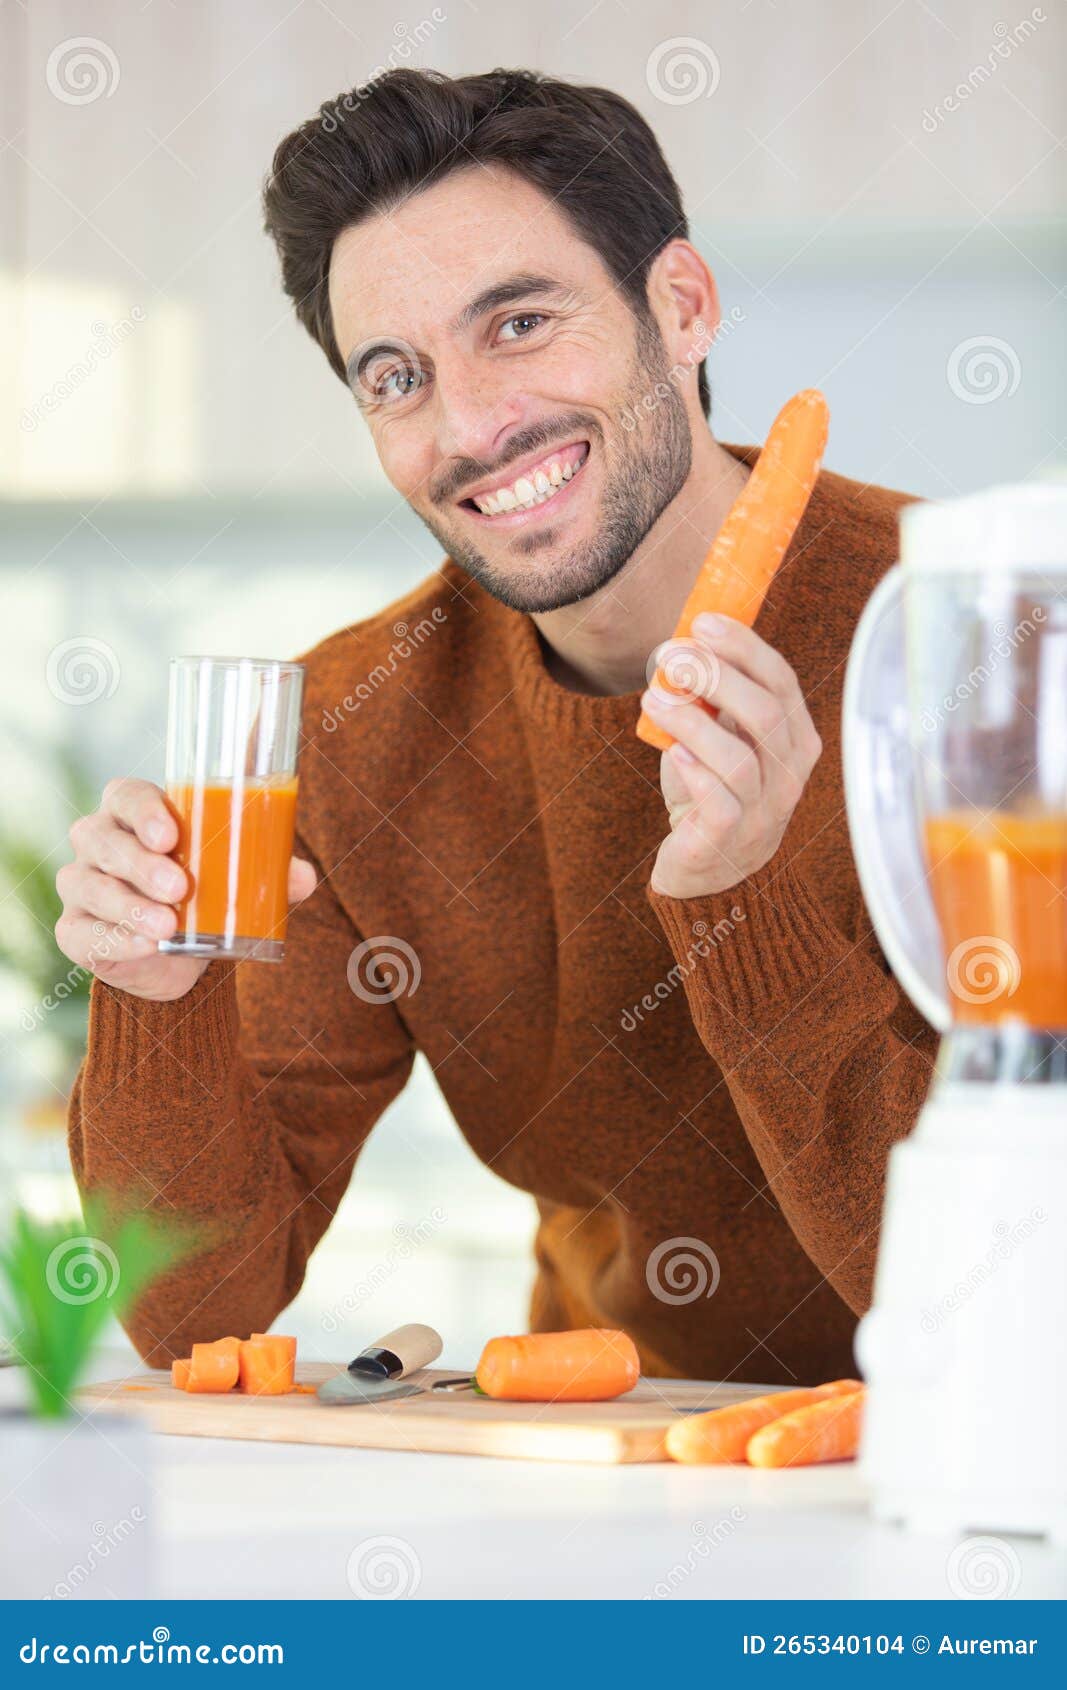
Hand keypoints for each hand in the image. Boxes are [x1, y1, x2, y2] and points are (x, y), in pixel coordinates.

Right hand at [56, 778, 315, 1001]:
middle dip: (141, 863)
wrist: (183, 958)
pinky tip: (145, 946)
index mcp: (133, 814)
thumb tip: (304, 875)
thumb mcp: (240, 878)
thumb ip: (271, 872)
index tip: (170, 835)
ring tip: (168, 925)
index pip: (125, 796)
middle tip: (180, 887)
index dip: (143, 811)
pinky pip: (82, 933)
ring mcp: (81, 886)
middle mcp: (98, 843)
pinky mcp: (75, 932)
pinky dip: (114, 940)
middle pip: (104, 839)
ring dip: (129, 905)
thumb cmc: (207, 895)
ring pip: (89, 886)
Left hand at [643, 614, 821, 900]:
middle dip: (716, 676)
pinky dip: (695, 773)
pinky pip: (721, 804)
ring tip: (653, 700)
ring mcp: (764, 811)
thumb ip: (714, 699)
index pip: (781, 682)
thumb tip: (684, 644)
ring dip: (693, 723)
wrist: (707, 868)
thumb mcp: (722, 737)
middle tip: (671, 656)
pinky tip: (673, 752)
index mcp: (795, 739)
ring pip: (739, 760)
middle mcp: (789, 775)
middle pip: (764, 714)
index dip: (745, 648)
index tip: (703, 622)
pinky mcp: (728, 840)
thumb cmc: (711, 789)